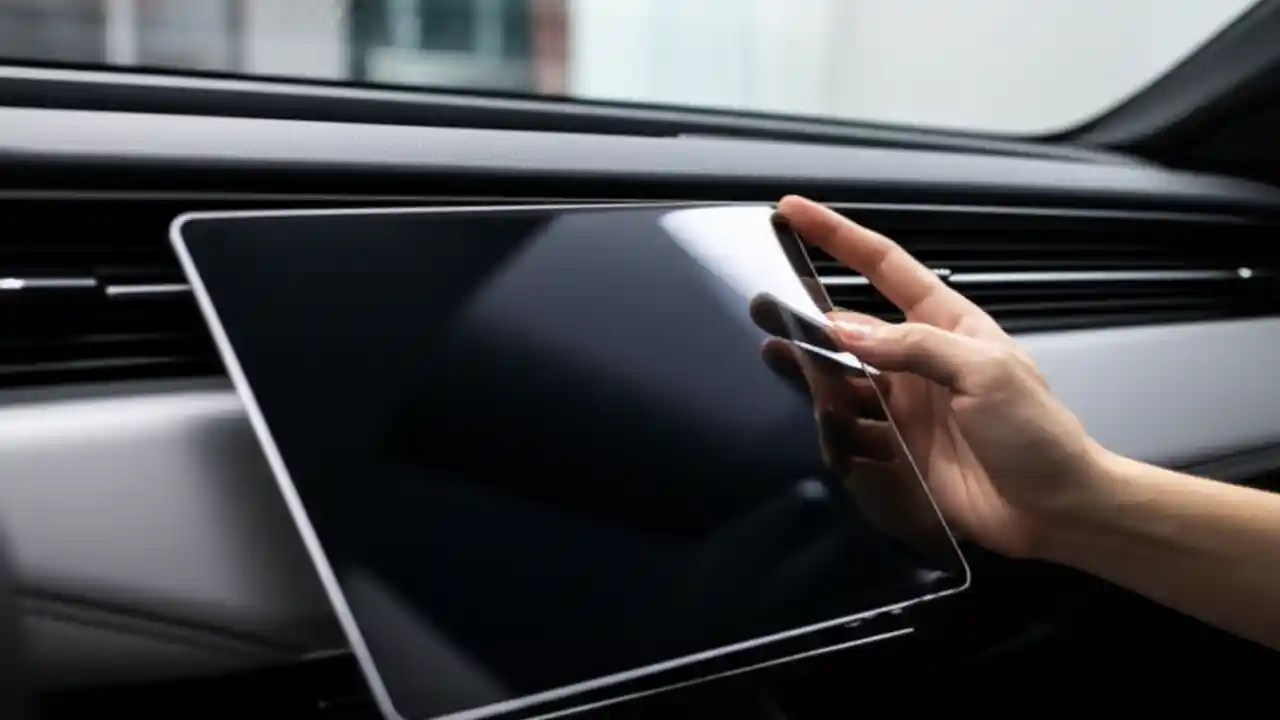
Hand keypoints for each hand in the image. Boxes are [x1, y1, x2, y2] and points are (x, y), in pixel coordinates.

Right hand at [771, 196, 1113, 558]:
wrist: (1055, 511)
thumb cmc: (1036, 434)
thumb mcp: (984, 373)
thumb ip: (914, 347)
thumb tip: (845, 331)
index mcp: (948, 324)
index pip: (884, 266)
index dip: (837, 236)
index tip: (793, 212)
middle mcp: (919, 361)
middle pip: (849, 328)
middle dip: (806, 316)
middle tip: (762, 305)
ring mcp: (906, 406)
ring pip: (841, 381)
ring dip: (810, 373)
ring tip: (776, 361)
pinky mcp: (897, 450)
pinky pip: (849, 431)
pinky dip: (831, 430)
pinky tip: (823, 429)